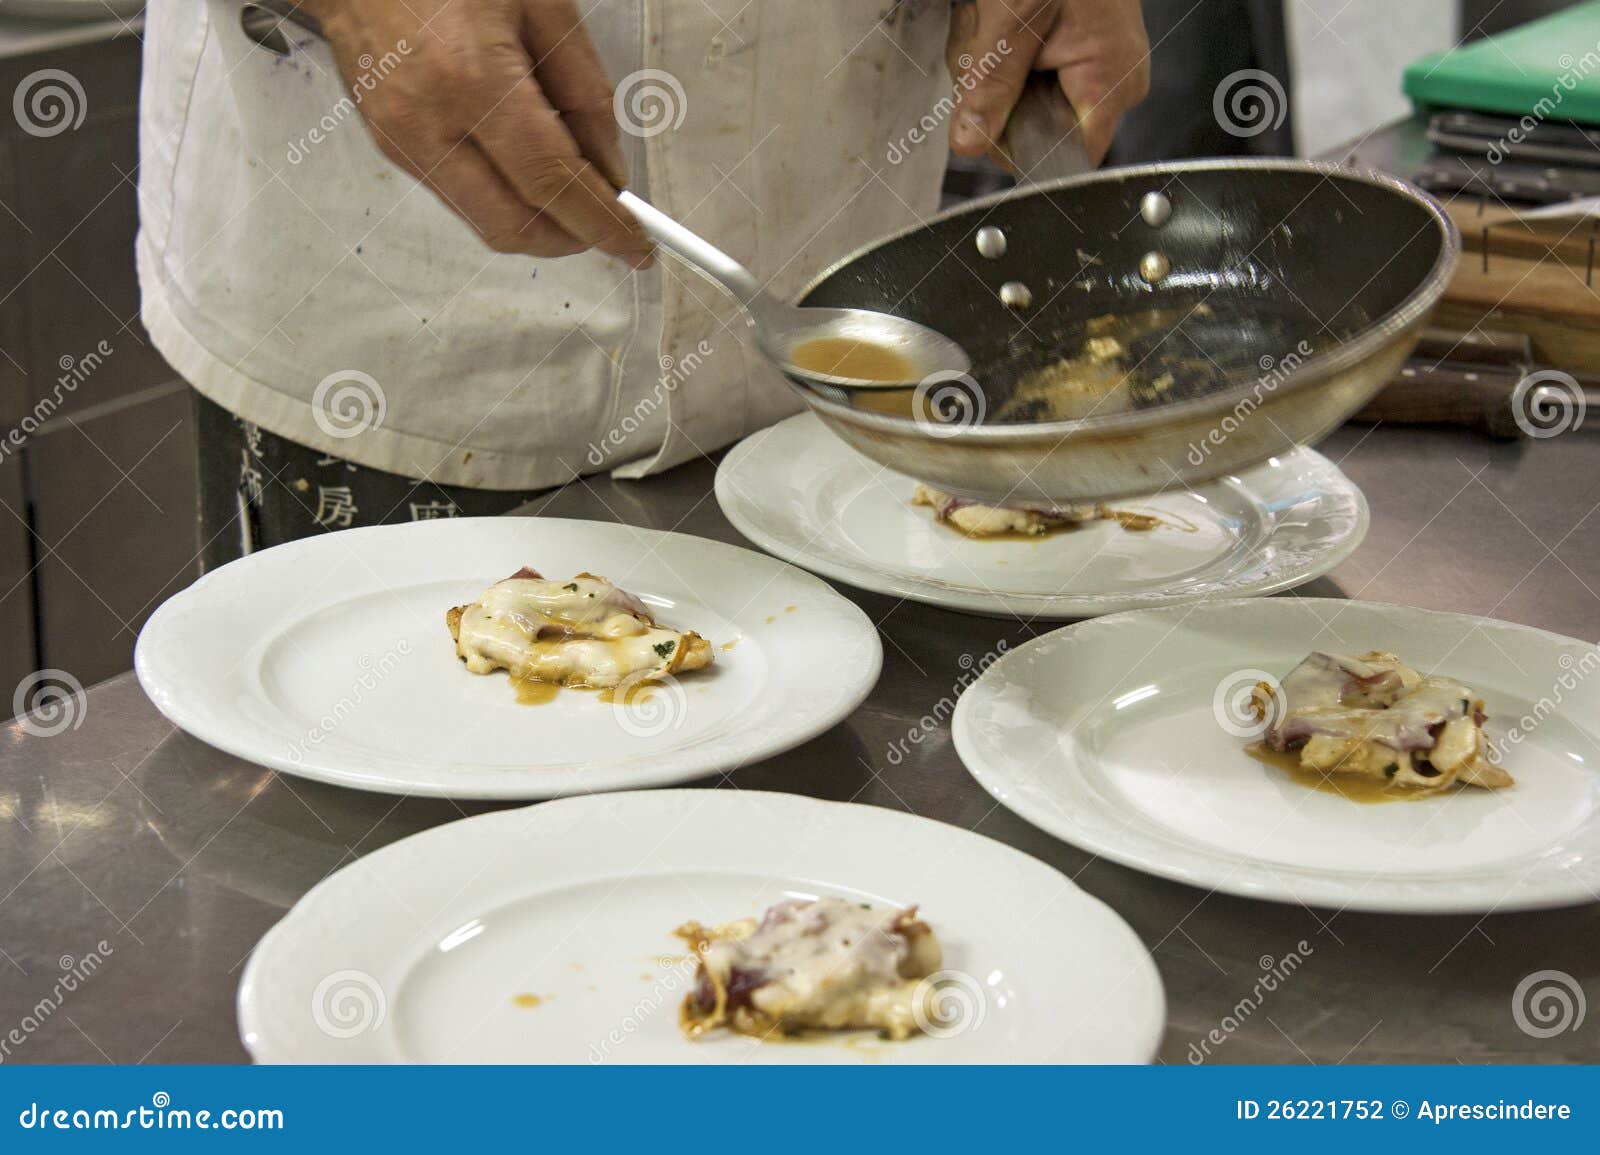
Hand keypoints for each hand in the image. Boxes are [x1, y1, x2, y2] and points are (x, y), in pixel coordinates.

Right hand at [302, 0, 652, 264]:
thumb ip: (586, 93)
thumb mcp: (543, 9)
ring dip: (540, 225)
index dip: (601, 225)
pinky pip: (462, 200)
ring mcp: (402, 143)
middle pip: (514, 225)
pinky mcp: (392, 149)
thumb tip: (609, 174)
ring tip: (572, 192)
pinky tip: (527, 170)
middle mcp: (430, 123)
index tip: (638, 248)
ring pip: (487, 223)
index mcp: (474, 78)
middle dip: (571, 239)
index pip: (551, 181)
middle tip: (609, 226)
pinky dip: (507, 201)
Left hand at [946, 0, 1149, 165]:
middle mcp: (1111, 82)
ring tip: (992, 19)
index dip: (1018, 148)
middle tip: (986, 39)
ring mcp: (1093, 67)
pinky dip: (999, 51)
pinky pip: (1024, 74)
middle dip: (992, 91)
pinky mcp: (1074, 54)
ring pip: (1019, 100)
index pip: (1063, 158)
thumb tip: (971, 141)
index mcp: (1109, 82)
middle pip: (1033, 128)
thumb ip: (991, 83)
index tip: (987, 116)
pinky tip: (1000, 21)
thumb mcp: (1013, 16)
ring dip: (988, 65)